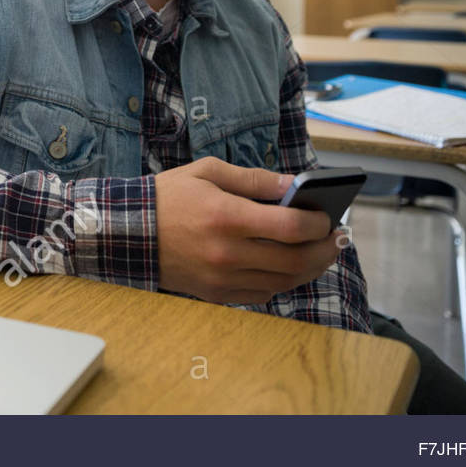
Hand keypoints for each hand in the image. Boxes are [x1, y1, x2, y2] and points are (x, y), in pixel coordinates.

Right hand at [154, 156, 340, 304]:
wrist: (128, 232)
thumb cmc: (168, 197)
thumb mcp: (207, 173)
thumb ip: (254, 179)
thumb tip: (294, 185)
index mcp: (226, 216)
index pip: (291, 227)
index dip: (318, 223)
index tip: (327, 216)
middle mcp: (227, 252)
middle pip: (295, 260)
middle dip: (325, 249)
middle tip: (337, 238)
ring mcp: (222, 277)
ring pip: (284, 281)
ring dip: (311, 268)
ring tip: (321, 252)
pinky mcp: (217, 293)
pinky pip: (263, 293)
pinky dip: (283, 281)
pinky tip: (288, 266)